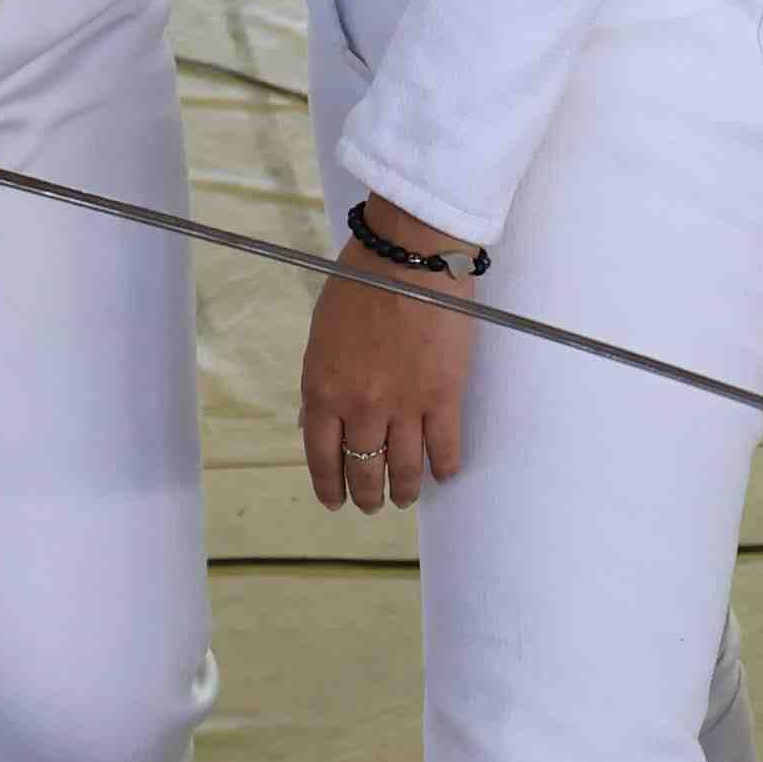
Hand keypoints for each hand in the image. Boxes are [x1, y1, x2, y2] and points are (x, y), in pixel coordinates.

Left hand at [299, 205, 477, 513]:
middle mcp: (361, 407)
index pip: (322, 457)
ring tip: (405, 498)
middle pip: (364, 470)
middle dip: (366, 495)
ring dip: (404, 490)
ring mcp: (405, 405)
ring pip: (404, 468)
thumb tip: (317, 421)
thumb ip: (320, 382)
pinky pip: (445, 447)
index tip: (334, 500)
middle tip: (372, 505)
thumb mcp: (320, 335)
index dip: (328, 485)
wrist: (407, 257)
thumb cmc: (360, 283)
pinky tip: (443, 474)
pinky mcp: (444, 396)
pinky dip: (444, 467)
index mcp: (324, 390)